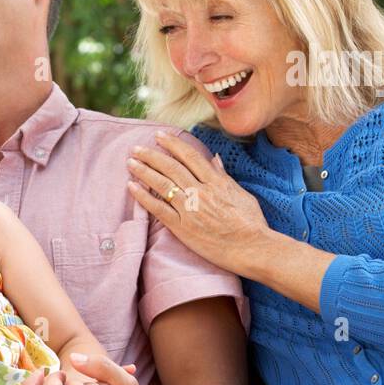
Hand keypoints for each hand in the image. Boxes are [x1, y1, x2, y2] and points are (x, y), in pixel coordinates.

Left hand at [126, 132, 269, 273]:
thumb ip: (224, 176)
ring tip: (130, 162)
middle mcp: (201, 191)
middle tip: (136, 147)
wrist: (253, 249)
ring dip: (144, 171)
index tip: (159, 135)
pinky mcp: (182, 227)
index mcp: (216, 182)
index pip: (190, 156)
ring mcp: (190, 209)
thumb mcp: (241, 194)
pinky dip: (143, 196)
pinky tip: (132, 186)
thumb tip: (214, 159)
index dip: (172, 144)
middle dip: (151, 155)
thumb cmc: (251, 224)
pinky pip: (158, 209)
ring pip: (162, 184)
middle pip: (171, 167)